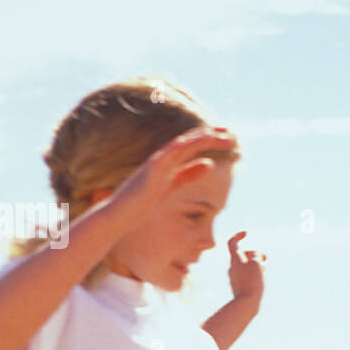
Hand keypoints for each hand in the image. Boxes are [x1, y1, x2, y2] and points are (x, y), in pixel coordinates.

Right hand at [100, 126, 238, 225]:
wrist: (119, 216)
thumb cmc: (142, 204)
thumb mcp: (173, 186)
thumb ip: (190, 174)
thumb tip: (210, 163)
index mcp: (169, 162)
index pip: (192, 146)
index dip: (210, 139)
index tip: (229, 137)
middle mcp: (162, 159)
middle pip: (189, 142)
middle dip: (210, 135)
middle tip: (231, 133)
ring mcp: (155, 164)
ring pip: (180, 145)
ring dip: (200, 139)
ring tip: (219, 137)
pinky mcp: (149, 173)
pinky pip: (166, 156)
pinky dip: (179, 148)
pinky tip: (194, 143)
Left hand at [226, 232, 263, 303]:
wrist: (246, 304)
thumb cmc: (251, 282)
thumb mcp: (256, 263)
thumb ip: (256, 254)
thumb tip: (256, 255)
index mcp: (234, 260)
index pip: (232, 242)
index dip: (238, 235)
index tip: (247, 233)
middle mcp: (233, 268)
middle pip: (242, 255)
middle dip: (254, 253)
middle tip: (265, 257)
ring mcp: (236, 278)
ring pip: (246, 266)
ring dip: (255, 264)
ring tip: (265, 267)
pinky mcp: (240, 287)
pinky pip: (247, 275)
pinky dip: (254, 273)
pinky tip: (261, 278)